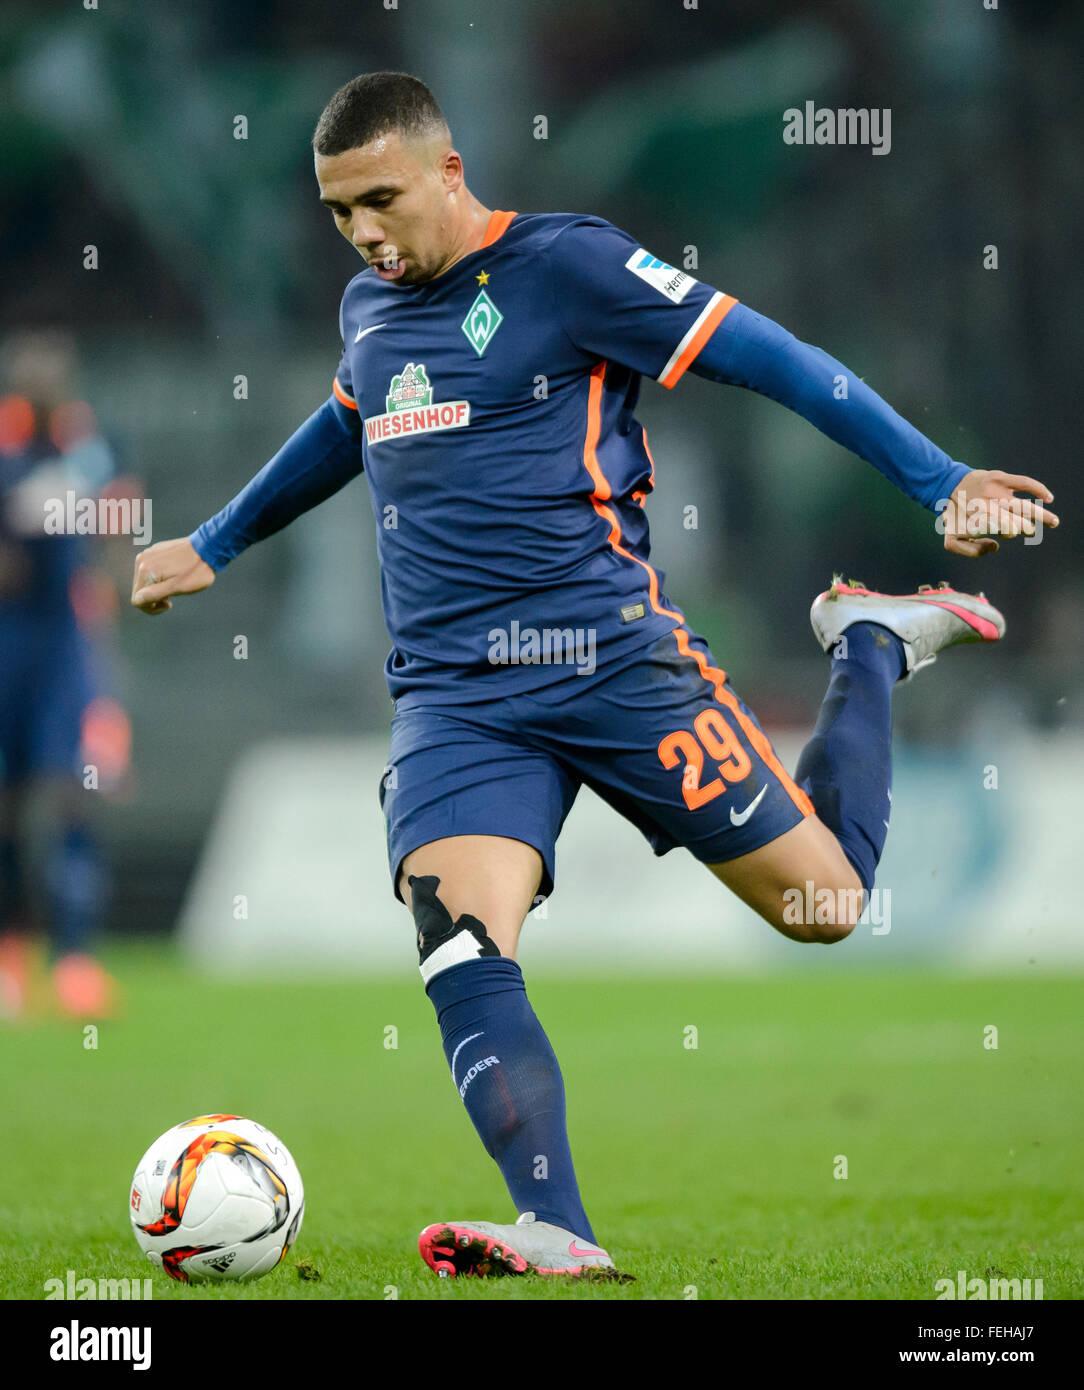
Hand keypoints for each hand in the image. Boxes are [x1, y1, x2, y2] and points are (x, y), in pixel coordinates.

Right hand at [131, 538, 214, 613]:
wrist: (208, 547)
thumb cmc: (195, 571)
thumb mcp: (176, 588)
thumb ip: (154, 594)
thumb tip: (137, 600)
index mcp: (145, 571)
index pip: (137, 600)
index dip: (151, 607)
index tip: (169, 604)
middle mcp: (141, 560)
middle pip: (139, 590)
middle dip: (153, 598)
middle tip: (172, 598)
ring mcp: (148, 553)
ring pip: (144, 580)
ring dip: (156, 588)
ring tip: (174, 585)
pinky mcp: (155, 550)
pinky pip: (150, 570)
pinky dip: (159, 577)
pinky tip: (173, 576)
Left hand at [939, 469, 1058, 556]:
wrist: (946, 486)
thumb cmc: (953, 518)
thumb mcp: (952, 541)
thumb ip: (973, 552)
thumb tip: (997, 546)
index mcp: (979, 522)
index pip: (1000, 529)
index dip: (1009, 530)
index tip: (1015, 531)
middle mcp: (990, 507)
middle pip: (1015, 520)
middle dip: (1027, 527)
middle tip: (1032, 532)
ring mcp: (996, 492)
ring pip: (1024, 505)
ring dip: (1041, 515)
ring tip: (1054, 522)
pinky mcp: (1000, 478)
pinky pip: (1024, 482)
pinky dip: (1038, 489)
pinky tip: (1048, 498)